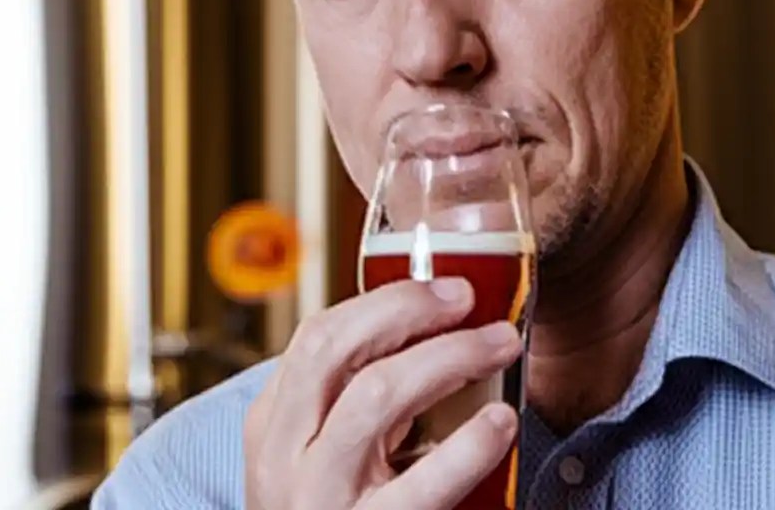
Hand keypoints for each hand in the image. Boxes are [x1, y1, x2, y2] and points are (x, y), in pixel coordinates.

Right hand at [245, 277, 521, 509]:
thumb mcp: (326, 456)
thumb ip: (357, 401)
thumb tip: (437, 326)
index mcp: (273, 426)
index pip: (317, 337)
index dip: (384, 300)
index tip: (443, 287)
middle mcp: (285, 459)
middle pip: (334, 350)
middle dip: (408, 310)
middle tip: (469, 299)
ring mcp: (322, 500)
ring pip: (376, 397)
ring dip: (448, 358)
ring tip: (499, 345)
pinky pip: (423, 484)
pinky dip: (469, 444)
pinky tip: (501, 422)